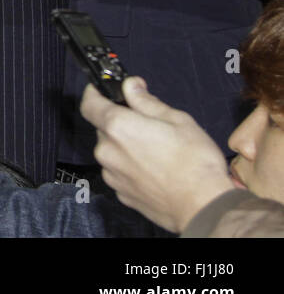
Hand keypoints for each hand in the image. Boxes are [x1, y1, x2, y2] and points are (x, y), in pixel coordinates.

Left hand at [80, 78, 233, 232]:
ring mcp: (112, 174)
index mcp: (118, 127)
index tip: (101, 89)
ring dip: (126, 147)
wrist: (204, 206)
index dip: (94, 93)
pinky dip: (131, 168)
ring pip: (112, 152)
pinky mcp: (121, 193)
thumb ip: (146, 101)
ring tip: (156, 152)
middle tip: (147, 125)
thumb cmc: (195, 162)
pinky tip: (154, 170)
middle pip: (104, 128)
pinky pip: (120, 172)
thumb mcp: (177, 120)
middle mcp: (107, 151)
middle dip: (120, 123)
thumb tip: (130, 86)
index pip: (90, 104)